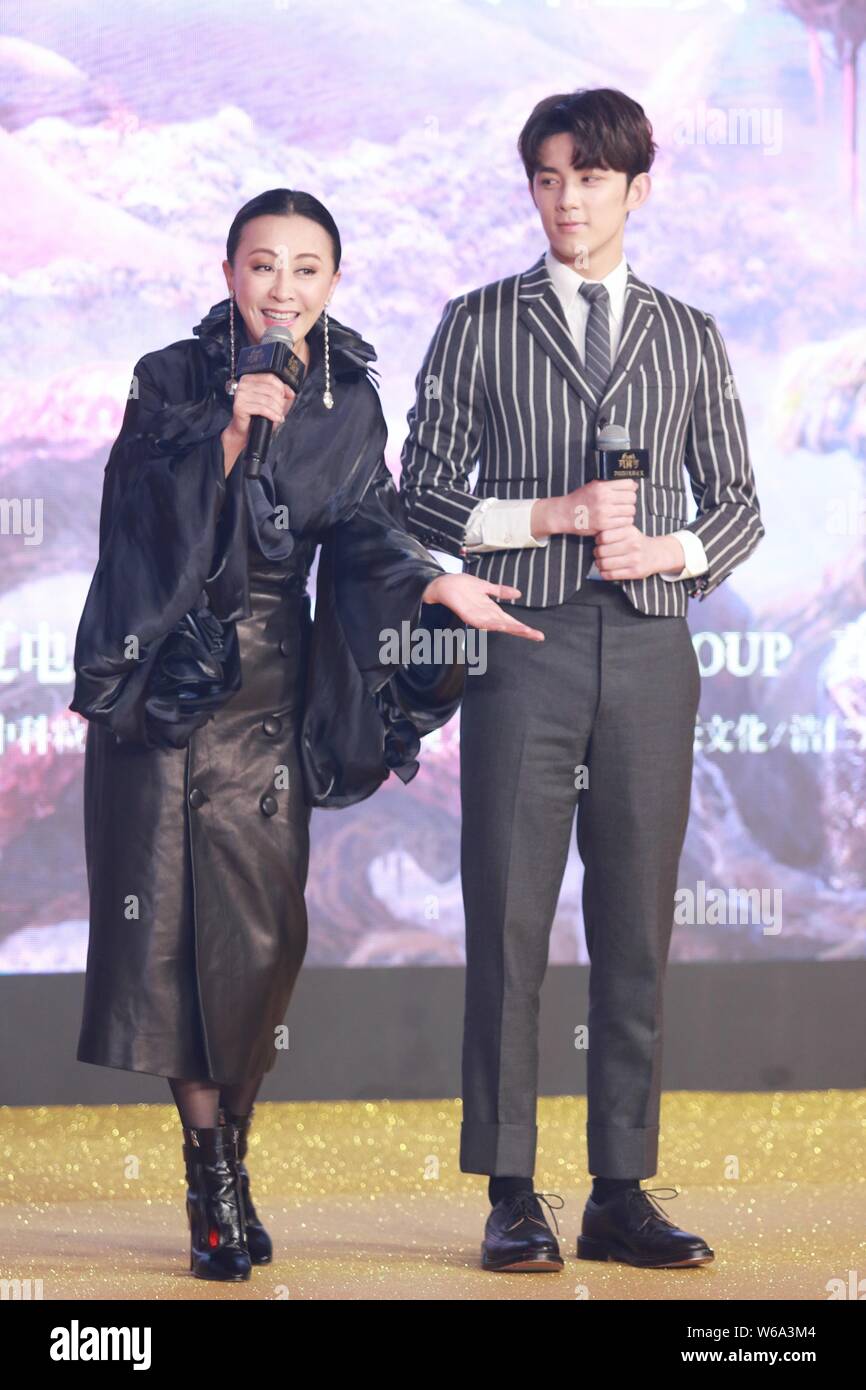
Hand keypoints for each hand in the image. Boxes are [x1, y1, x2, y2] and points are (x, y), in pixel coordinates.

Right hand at [221, 372, 295, 475]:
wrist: (245, 431)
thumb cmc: (258, 416)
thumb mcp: (273, 402)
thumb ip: (282, 393)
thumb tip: (290, 392)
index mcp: (250, 378)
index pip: (270, 377)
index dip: (281, 388)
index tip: (285, 397)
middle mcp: (244, 384)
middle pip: (270, 389)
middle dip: (280, 402)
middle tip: (281, 410)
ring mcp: (241, 394)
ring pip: (268, 399)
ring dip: (277, 410)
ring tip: (279, 416)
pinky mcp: (240, 406)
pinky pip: (262, 409)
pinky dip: (272, 415)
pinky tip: (276, 419)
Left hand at [421, 574, 544, 640]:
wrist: (444, 583)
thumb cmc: (462, 586)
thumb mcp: (486, 587)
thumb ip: (501, 591)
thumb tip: (518, 594)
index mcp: (492, 610)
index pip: (511, 621)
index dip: (524, 627)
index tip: (539, 635)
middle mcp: (486, 616)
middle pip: (508, 625)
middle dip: (522, 631)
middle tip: (538, 636)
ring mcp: (477, 616)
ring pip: (497, 625)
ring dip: (510, 628)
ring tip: (525, 630)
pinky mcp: (467, 614)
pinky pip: (481, 621)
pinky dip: (491, 623)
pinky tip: (501, 624)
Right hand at [534, 479, 637, 537]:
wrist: (564, 514)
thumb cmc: (579, 499)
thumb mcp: (592, 485)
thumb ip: (609, 483)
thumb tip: (632, 484)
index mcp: (601, 486)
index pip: (628, 484)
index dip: (632, 487)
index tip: (630, 490)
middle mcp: (604, 498)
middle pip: (631, 497)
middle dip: (631, 500)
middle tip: (626, 502)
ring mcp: (604, 512)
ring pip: (630, 510)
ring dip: (629, 511)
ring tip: (623, 512)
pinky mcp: (604, 525)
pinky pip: (625, 522)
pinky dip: (625, 521)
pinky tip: (619, 520)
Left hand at [593, 527, 683, 580]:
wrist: (656, 554)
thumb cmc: (637, 542)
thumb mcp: (629, 530)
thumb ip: (614, 530)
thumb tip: (595, 536)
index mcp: (630, 532)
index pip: (604, 536)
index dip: (598, 540)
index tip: (599, 542)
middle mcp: (633, 545)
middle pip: (602, 551)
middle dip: (596, 553)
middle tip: (598, 554)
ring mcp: (635, 559)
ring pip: (605, 564)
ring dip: (599, 564)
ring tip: (600, 562)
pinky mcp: (635, 572)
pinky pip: (611, 575)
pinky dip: (604, 574)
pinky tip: (605, 571)